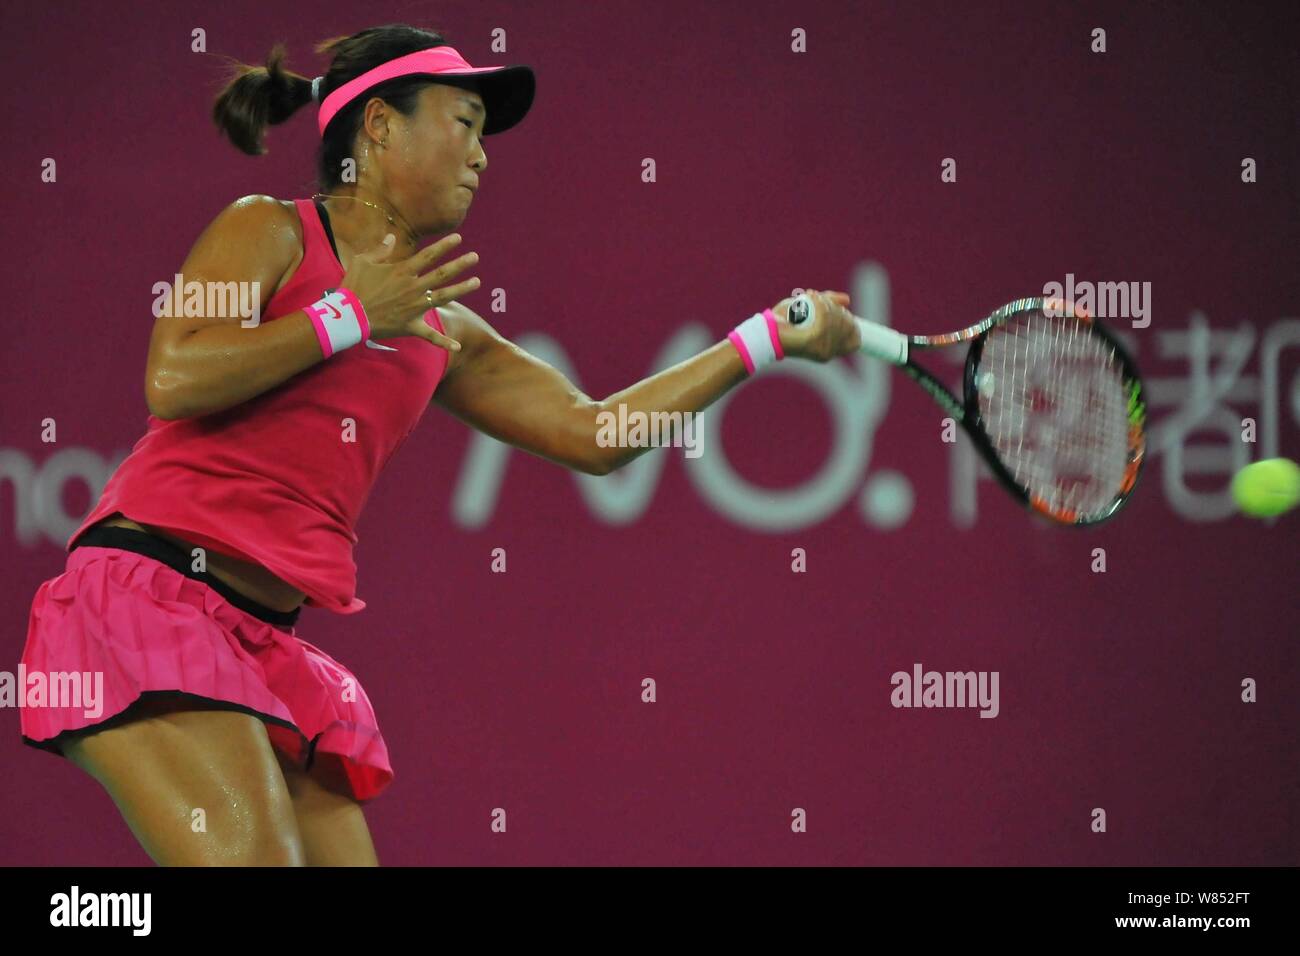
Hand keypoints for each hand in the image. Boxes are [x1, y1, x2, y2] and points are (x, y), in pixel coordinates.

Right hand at [341, 232, 479, 350]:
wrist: (347, 315)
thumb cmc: (354, 286)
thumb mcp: (363, 261)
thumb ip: (380, 249)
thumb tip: (391, 237)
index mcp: (403, 271)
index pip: (429, 255)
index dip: (445, 246)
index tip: (459, 238)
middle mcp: (413, 288)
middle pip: (442, 273)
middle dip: (461, 264)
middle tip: (475, 257)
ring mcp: (414, 307)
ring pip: (443, 297)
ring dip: (462, 289)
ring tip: (477, 282)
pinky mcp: (411, 326)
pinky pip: (430, 336)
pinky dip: (444, 342)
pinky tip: (458, 346)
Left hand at [772, 289, 860, 361]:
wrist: (766, 332)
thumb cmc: (785, 322)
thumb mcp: (810, 310)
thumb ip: (830, 304)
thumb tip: (847, 300)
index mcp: (829, 351)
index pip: (855, 339)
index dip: (850, 322)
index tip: (837, 309)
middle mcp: (828, 353)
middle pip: (848, 324)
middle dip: (834, 307)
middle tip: (817, 300)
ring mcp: (822, 348)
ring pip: (837, 317)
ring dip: (824, 303)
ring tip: (809, 299)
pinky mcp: (813, 340)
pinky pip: (825, 315)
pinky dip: (818, 303)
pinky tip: (810, 298)